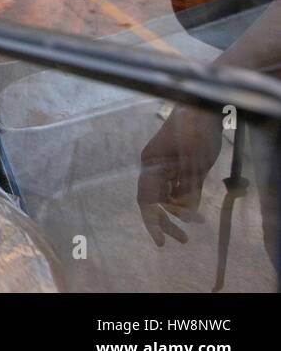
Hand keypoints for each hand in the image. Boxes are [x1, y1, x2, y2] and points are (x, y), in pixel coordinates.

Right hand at [137, 105, 221, 245]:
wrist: (202, 108)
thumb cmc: (195, 131)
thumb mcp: (195, 161)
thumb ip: (188, 187)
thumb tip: (187, 213)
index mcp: (151, 165)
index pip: (147, 199)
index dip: (152, 222)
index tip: (161, 242)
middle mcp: (155, 168)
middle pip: (156, 201)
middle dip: (167, 221)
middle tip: (184, 240)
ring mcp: (167, 168)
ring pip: (168, 197)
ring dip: (180, 212)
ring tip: (196, 224)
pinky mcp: (181, 167)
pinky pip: (179, 190)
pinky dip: (186, 202)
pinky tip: (195, 212)